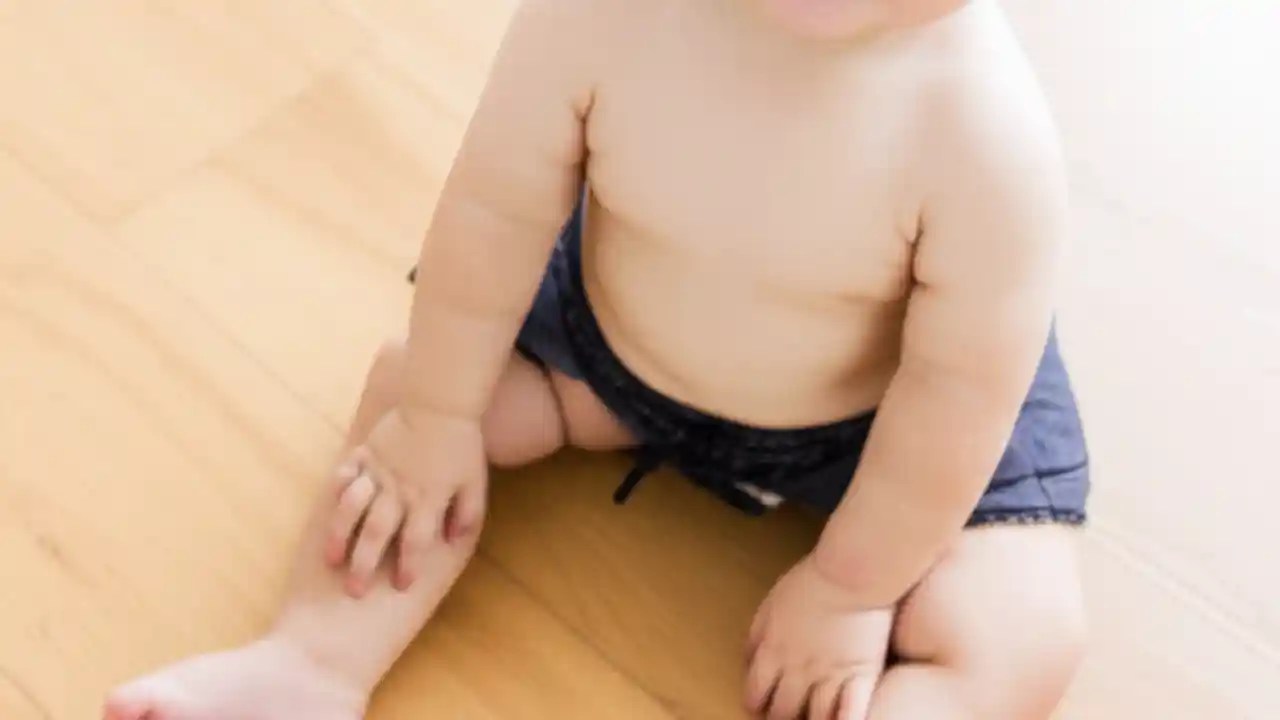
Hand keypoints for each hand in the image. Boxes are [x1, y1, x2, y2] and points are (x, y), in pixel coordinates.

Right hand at [326, 406, 486, 596]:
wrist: (440, 402)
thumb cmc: (461, 446)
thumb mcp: (474, 482)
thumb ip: (467, 514)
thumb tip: (454, 542)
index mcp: (427, 500)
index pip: (416, 542)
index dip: (410, 567)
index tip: (402, 586)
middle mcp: (399, 490)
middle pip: (378, 533)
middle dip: (365, 565)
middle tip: (354, 592)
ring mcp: (378, 471)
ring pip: (353, 508)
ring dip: (341, 535)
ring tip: (331, 559)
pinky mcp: (365, 453)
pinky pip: (345, 474)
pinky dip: (336, 490)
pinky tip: (329, 508)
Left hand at [745, 555, 893, 719]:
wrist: (852, 572)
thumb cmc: (813, 580)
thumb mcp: (772, 603)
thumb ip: (758, 633)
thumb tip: (748, 657)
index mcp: (773, 651)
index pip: (754, 694)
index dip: (756, 704)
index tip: (760, 708)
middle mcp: (797, 670)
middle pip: (782, 712)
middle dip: (782, 717)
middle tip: (788, 715)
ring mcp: (829, 676)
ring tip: (815, 719)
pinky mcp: (861, 675)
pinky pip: (851, 715)